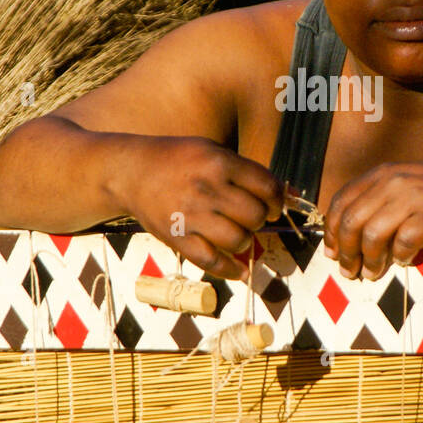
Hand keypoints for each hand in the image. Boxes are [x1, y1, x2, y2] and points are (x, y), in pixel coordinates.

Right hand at [119, 136, 284, 279]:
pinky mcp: (178, 238)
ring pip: (239, 240)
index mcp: (220, 163)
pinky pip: (212, 262)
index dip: (277, 200)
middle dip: (260, 220)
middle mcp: (208, 189)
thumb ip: (250, 172)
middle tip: (252, 217)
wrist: (131, 171)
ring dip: (246, 240)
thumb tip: (291, 194)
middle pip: (255, 216)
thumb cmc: (179, 160)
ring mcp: (192, 216)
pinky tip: (239, 269)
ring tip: (238, 233)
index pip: (267, 187)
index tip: (273, 205)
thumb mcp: (214, 152)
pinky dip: (231, 270)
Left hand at [321, 162, 422, 280]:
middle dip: (348, 252)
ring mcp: (416, 194)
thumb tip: (340, 243)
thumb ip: (376, 205)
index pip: (341, 201)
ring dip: (371, 260)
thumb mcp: (404, 190)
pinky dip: (402, 256)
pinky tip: (406, 260)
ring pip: (374, 234)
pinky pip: (405, 241)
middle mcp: (394, 179)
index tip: (333, 254)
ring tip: (374, 273)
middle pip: (352, 221)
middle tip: (350, 272)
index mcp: (382, 173)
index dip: (331, 232)